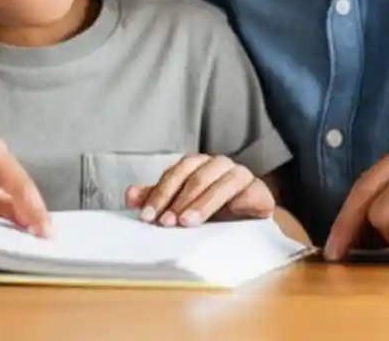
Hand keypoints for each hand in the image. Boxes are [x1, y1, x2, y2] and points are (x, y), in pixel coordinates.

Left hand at [125, 154, 274, 227]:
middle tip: (165, 223)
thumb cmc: (213, 210)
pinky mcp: (258, 190)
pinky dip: (232, 204)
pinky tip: (224, 218)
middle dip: (177, 201)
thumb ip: (158, 198)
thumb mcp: (182, 207)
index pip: (174, 175)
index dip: (159, 194)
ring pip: (219, 183)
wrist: (252, 219)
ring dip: (201, 203)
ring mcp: (239, 174)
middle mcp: (216, 165)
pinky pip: (245, 193)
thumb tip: (130, 195)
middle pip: (194, 177)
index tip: (147, 216)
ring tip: (187, 222)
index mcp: (196, 164)